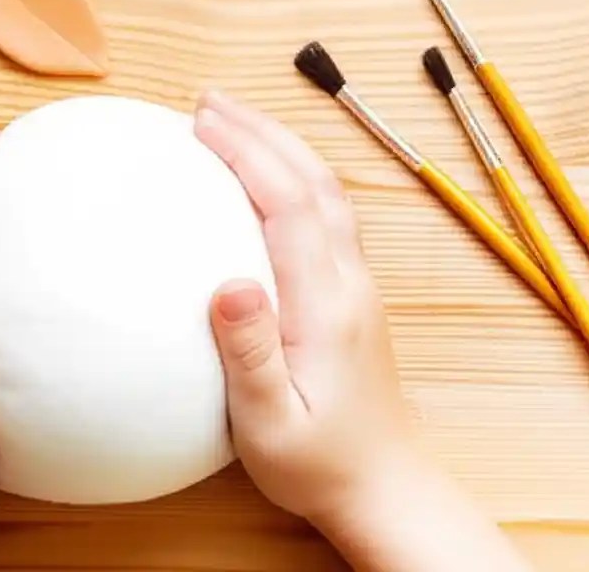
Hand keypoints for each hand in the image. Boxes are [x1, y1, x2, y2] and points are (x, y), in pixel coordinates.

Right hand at [195, 92, 531, 571]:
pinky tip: (259, 179)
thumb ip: (249, 354)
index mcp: (326, 305)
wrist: (385, 487)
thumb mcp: (270, 424)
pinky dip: (289, 178)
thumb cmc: (319, 464)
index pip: (290, 206)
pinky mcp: (350, 296)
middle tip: (207, 100)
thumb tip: (228, 283)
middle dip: (262, 130)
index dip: (248, 153)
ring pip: (325, 192)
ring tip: (230, 120)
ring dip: (280, 147)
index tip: (202, 122)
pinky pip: (323, 215)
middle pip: (313, 182)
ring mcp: (355, 286)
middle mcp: (348, 283)